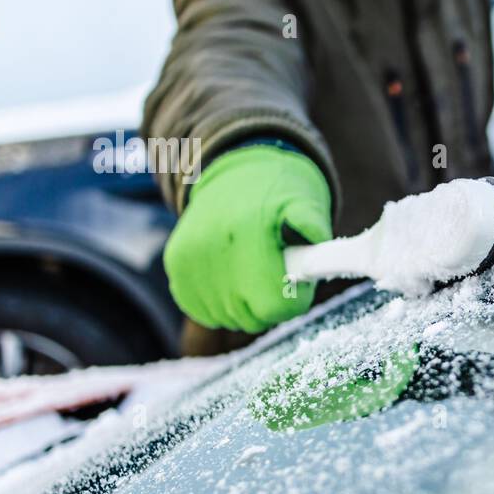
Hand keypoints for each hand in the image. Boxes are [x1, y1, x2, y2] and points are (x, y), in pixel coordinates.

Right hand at [163, 145, 332, 332]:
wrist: (234, 175)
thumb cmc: (277, 193)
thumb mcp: (303, 201)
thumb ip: (313, 224)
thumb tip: (318, 238)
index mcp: (247, 232)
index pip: (273, 304)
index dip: (294, 300)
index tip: (299, 282)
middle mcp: (212, 247)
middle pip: (252, 317)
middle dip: (273, 303)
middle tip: (280, 275)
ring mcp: (189, 259)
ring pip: (228, 318)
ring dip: (248, 306)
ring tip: (257, 272)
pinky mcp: (176, 266)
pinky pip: (204, 312)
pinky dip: (223, 304)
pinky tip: (234, 278)